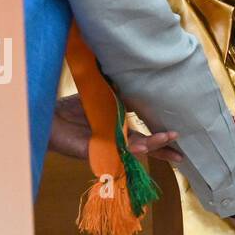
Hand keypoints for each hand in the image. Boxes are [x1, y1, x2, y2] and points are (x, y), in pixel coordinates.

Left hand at [47, 95, 183, 164]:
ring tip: (168, 139)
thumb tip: (141, 80)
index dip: (161, 138)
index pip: (145, 136)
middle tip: (182, 154)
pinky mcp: (95, 151)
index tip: (179, 136)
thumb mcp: (104, 97)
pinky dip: (129, 148)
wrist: (52, 116)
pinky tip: (142, 145)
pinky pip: (115, 151)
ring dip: (152, 144)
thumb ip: (122, 94)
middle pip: (144, 146)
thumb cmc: (75, 108)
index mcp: (120, 131)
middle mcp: (116, 141)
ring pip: (133, 149)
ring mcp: (106, 147)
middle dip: (163, 148)